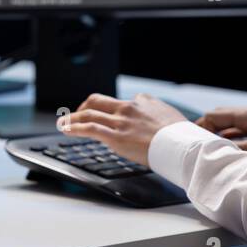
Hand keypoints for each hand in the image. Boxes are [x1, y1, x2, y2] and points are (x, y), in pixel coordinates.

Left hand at [57, 93, 189, 165]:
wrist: (183, 145)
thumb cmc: (182, 137)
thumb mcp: (173, 118)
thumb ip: (161, 117)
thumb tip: (160, 121)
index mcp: (144, 103)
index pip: (123, 101)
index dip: (112, 110)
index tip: (107, 116)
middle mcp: (130, 108)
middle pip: (98, 101)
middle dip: (84, 107)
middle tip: (77, 114)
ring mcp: (121, 121)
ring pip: (90, 114)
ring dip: (73, 118)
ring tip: (63, 122)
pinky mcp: (116, 136)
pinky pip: (90, 128)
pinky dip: (74, 127)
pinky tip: (66, 129)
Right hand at [196, 106, 246, 164]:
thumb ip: (236, 149)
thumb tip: (216, 151)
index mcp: (246, 114)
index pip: (214, 116)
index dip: (200, 126)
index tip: (191, 139)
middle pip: (221, 119)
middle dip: (208, 130)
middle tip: (198, 145)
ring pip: (231, 127)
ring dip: (221, 136)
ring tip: (211, 149)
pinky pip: (242, 133)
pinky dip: (233, 140)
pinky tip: (231, 151)